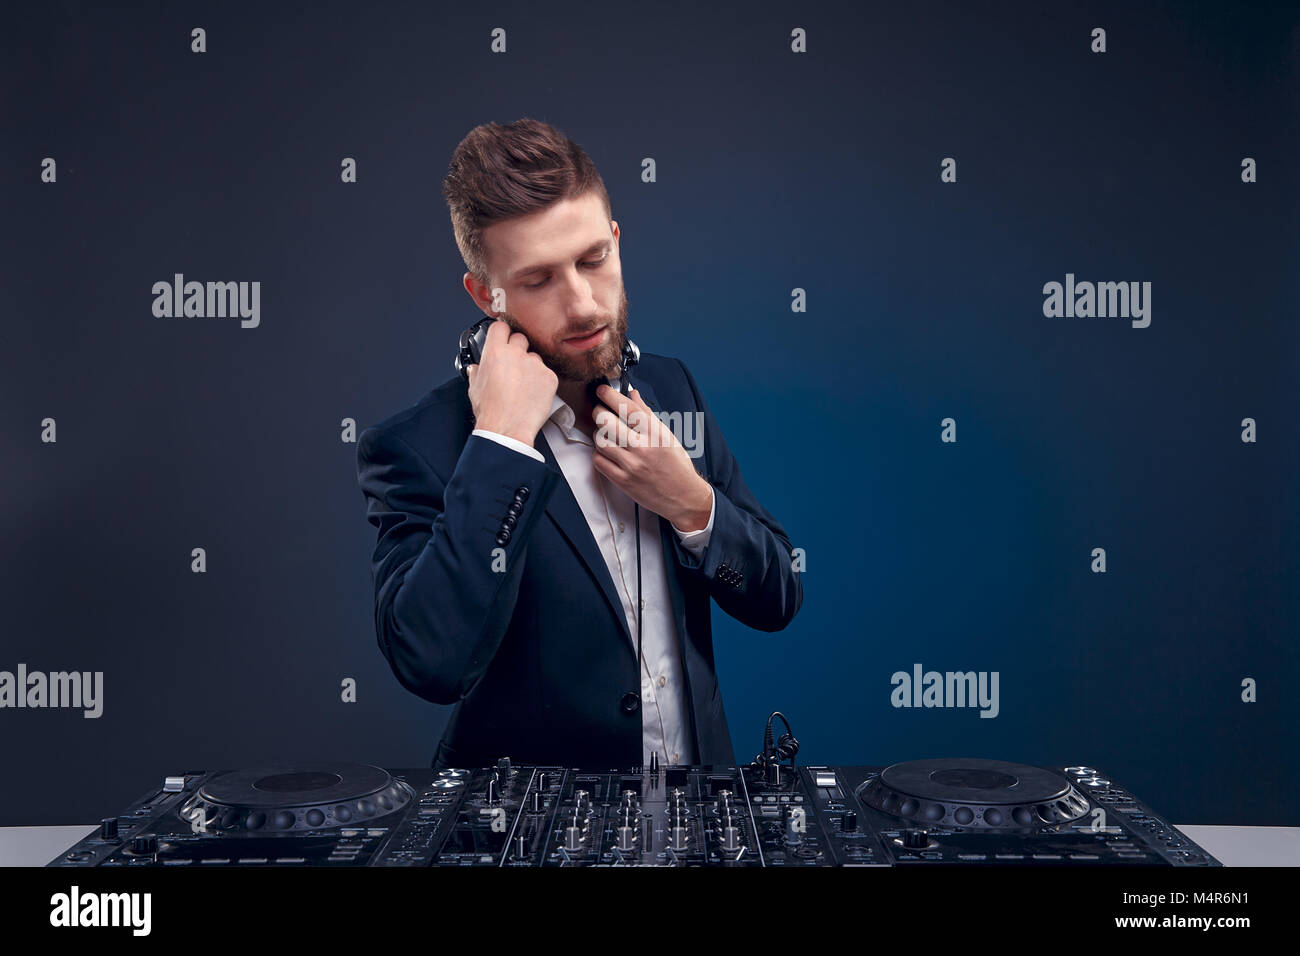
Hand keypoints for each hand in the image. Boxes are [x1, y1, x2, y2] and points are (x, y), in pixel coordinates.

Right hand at [466, 319, 557, 446]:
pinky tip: (533, 394)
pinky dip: (542, 381)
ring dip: (530, 366)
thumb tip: (476, 368)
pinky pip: (546, 372)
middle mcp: (516, 353)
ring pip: (535, 357)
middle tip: (514, 366)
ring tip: (523, 386)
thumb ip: (477, 372)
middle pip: (520, 338)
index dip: (502, 333)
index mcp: (495, 352)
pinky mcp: (549, 376)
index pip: (500, 327)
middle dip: (518, 349)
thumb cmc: (491, 411)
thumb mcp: (474, 388)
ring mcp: (535, 364)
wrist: (508, 429)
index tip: (503, 338)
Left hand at [591, 384, 712, 530]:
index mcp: (654, 433)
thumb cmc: (677, 466)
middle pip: (606, 421)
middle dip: (599, 412)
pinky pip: (599, 462)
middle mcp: (642, 447)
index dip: (609, 395)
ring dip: (599, 433)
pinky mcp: (623, 481)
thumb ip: (647, 414)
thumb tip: (633, 395)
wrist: (683, 496)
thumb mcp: (667, 435)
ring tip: (605, 433)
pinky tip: (607, 452)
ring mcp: (631, 465)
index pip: (626, 407)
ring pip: (600, 441)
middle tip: (600, 411)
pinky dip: (599, 454)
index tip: (602, 390)